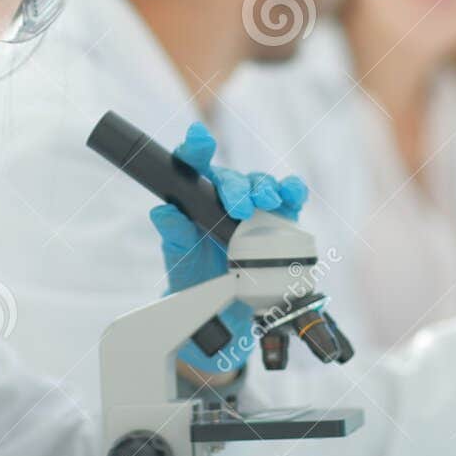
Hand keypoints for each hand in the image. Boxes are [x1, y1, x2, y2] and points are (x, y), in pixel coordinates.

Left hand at [150, 122, 307, 371]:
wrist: (222, 316)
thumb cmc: (196, 284)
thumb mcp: (181, 263)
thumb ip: (174, 237)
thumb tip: (163, 211)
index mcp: (195, 201)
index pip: (194, 166)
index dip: (196, 148)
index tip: (198, 140)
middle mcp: (225, 198)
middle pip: (232, 178)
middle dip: (237, 188)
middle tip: (239, 207)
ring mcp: (255, 208)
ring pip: (261, 184)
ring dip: (265, 188)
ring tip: (266, 203)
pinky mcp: (280, 220)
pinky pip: (289, 197)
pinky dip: (293, 191)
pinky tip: (292, 197)